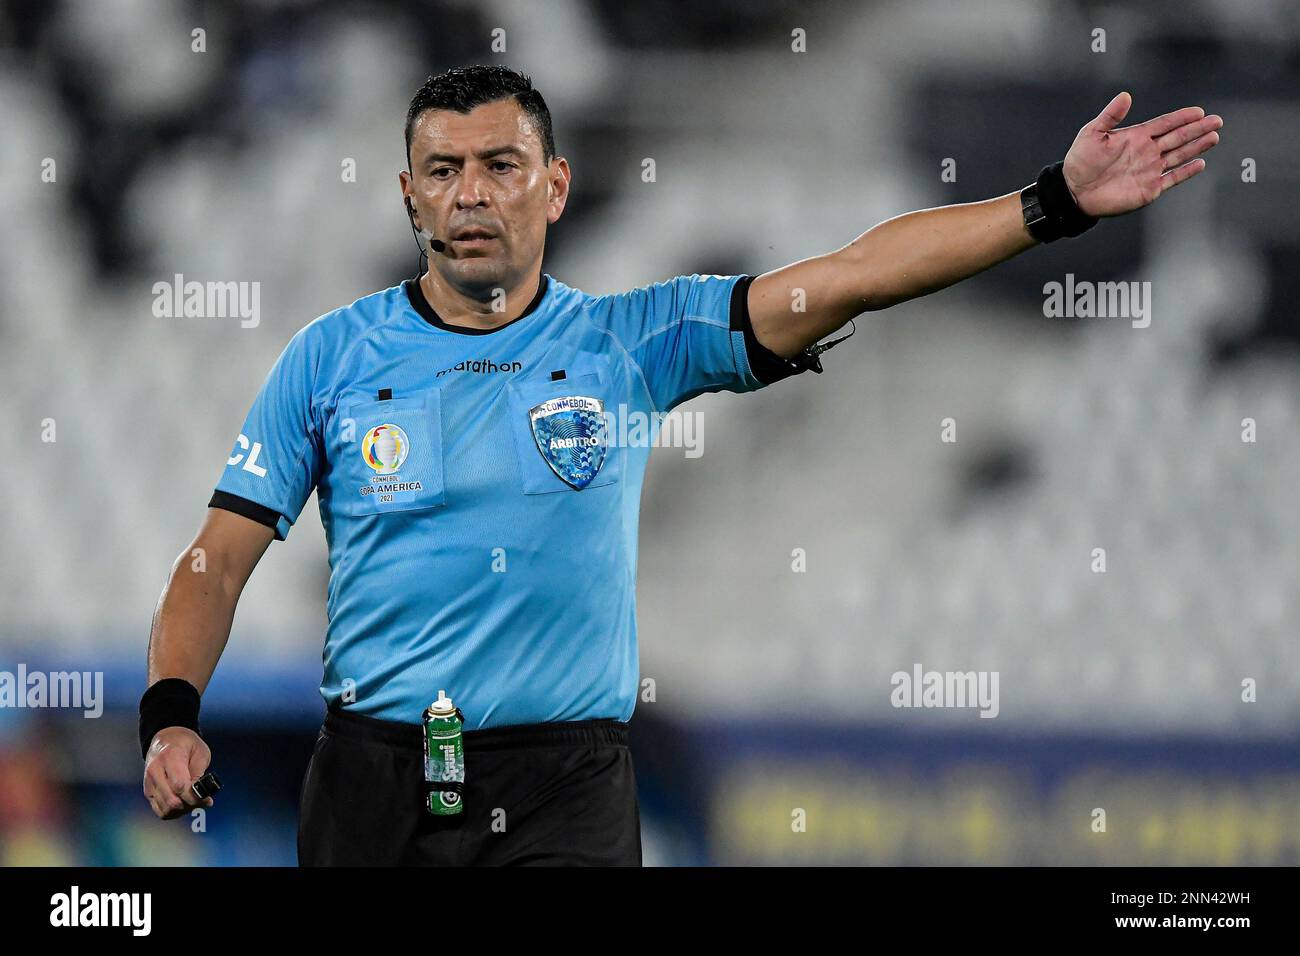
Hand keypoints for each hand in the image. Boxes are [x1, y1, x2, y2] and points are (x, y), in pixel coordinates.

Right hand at [143, 727, 213, 819]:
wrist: (167, 739)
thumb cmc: (187, 745)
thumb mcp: (200, 753)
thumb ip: (198, 774)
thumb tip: (201, 797)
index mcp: (170, 756)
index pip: (179, 785)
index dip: (194, 796)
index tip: (207, 798)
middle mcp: (155, 770)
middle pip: (171, 800)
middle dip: (190, 804)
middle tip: (204, 802)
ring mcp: (149, 782)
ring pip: (165, 808)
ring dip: (182, 811)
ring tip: (194, 803)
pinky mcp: (148, 791)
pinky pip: (160, 810)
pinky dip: (173, 813)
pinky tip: (184, 805)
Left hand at [1062, 92, 1221, 217]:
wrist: (1074, 191)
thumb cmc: (1080, 160)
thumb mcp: (1092, 133)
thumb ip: (1110, 116)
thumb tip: (1126, 95)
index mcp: (1137, 136)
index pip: (1165, 124)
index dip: (1182, 117)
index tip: (1199, 111)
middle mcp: (1147, 151)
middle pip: (1178, 137)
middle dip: (1198, 129)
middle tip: (1217, 120)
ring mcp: (1150, 170)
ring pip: (1180, 155)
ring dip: (1197, 147)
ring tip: (1214, 136)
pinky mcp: (1149, 188)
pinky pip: (1172, 178)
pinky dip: (1186, 172)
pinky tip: (1200, 163)